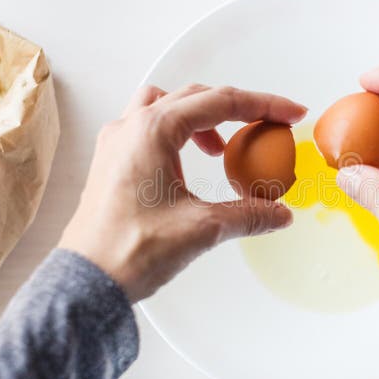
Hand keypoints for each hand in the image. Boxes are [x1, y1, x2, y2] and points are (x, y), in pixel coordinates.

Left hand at [59, 84, 306, 302]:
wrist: (87, 281)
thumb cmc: (133, 248)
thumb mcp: (202, 228)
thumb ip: (248, 214)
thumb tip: (281, 213)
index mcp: (153, 130)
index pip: (221, 102)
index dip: (263, 106)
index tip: (291, 114)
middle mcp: (130, 126)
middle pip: (195, 97)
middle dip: (235, 108)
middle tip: (267, 126)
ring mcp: (116, 142)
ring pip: (165, 105)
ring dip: (200, 118)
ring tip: (220, 149)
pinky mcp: (110, 161)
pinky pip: (147, 127)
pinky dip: (176, 133)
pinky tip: (187, 164)